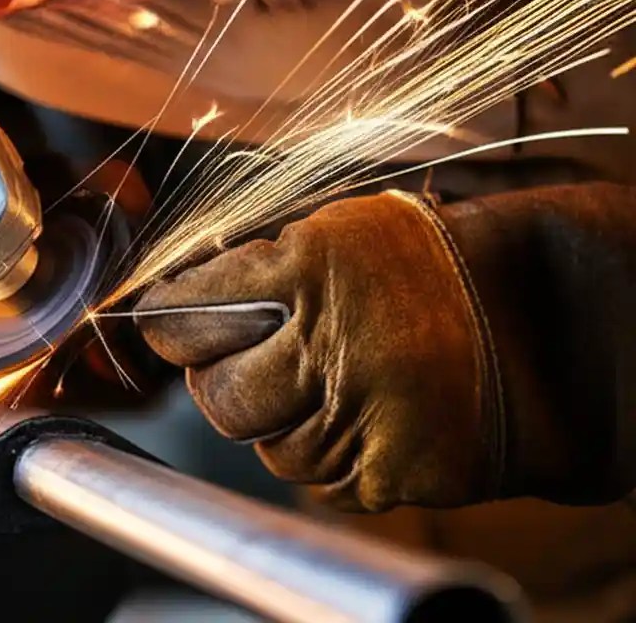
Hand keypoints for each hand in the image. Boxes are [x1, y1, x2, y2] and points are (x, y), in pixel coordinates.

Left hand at [136, 186, 635, 511]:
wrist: (549, 318)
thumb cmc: (428, 266)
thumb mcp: (339, 231)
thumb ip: (254, 269)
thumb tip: (174, 303)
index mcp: (308, 269)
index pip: (186, 313)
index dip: (166, 322)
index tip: (165, 323)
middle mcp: (331, 346)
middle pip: (216, 398)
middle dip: (218, 382)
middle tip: (242, 362)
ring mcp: (364, 417)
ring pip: (268, 450)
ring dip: (281, 423)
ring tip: (328, 384)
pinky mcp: (392, 473)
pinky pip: (322, 483)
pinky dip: (331, 455)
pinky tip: (363, 416)